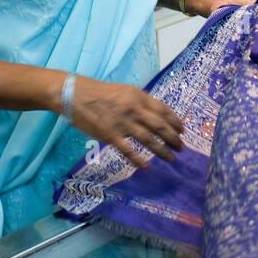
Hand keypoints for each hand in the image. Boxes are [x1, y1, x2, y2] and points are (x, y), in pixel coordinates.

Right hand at [65, 78, 183, 168]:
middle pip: (160, 126)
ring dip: (162, 150)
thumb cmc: (100, 93)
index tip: (182, 131)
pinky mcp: (110, 135)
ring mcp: (122, 123)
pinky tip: (146, 167)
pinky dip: (138, 160)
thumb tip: (155, 116)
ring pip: (148, 139)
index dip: (175, 122)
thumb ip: (140, 102)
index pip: (163, 110)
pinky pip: (128, 150)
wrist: (75, 95)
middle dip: (173, 138)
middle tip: (182, 147)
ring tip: (170, 158)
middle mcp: (133, 109)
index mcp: (138, 96)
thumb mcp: (124, 91)